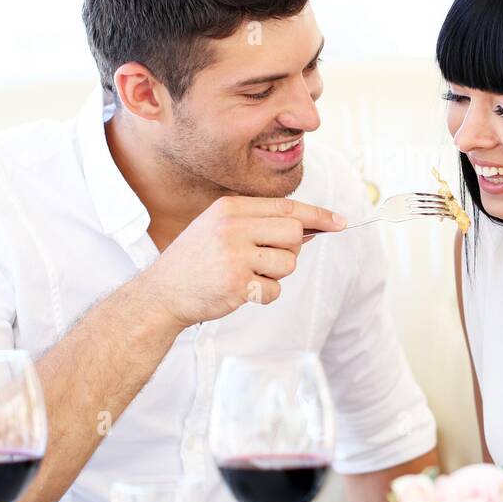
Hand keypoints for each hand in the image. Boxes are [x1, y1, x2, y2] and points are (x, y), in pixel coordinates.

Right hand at [138, 196, 344, 328]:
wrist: (162, 293)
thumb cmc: (196, 261)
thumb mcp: (220, 228)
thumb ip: (260, 223)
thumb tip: (311, 228)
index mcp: (229, 208)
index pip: (287, 206)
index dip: (318, 214)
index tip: (340, 222)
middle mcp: (232, 227)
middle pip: (294, 232)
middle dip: (291, 249)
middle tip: (266, 259)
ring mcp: (234, 255)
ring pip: (288, 262)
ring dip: (276, 274)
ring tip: (247, 275)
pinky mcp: (237, 284)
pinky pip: (275, 290)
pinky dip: (264, 295)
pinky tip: (240, 291)